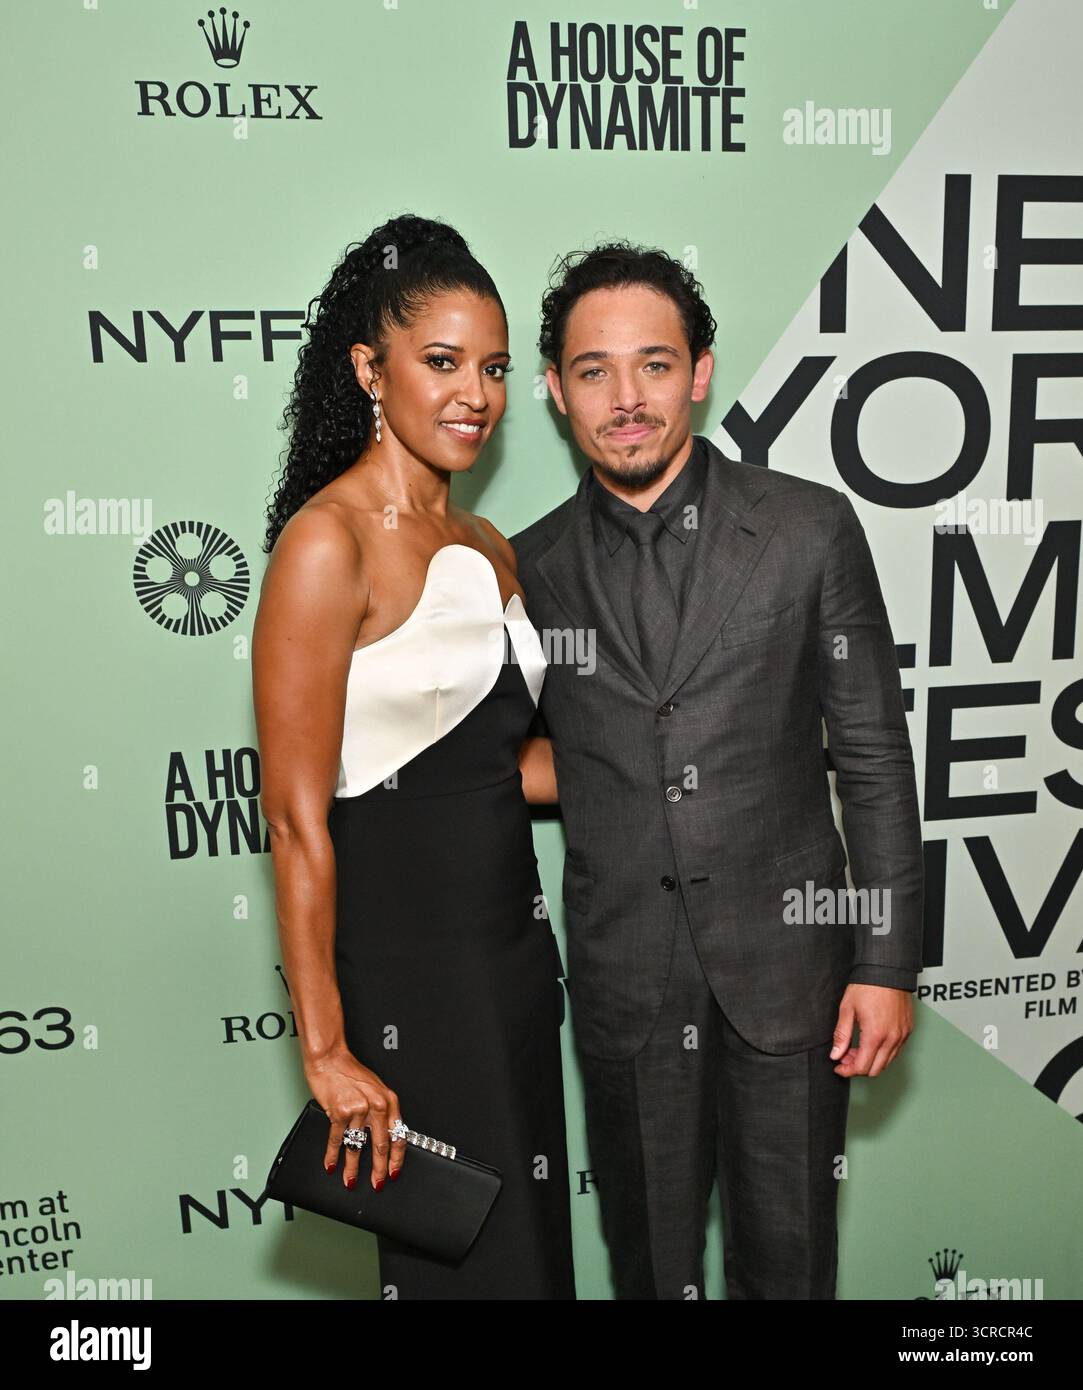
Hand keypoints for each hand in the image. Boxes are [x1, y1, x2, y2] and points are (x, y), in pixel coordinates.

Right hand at [304, 1048, 405, 1190]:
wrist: (330, 1058)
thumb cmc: (350, 1072)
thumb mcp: (375, 1089)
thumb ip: (381, 1110)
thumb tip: (384, 1136)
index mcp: (389, 1100)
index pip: (399, 1135)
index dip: (397, 1157)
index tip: (394, 1171)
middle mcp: (377, 1105)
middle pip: (381, 1146)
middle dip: (380, 1169)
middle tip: (378, 1183)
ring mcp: (359, 1109)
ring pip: (357, 1146)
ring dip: (353, 1168)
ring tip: (351, 1181)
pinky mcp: (340, 1112)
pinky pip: (337, 1140)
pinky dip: (333, 1155)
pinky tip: (331, 1165)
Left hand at [829, 983, 913, 1076]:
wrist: (887, 971)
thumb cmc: (867, 986)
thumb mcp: (847, 1009)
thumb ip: (841, 1035)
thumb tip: (835, 1054)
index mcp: (875, 1035)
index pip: (862, 1067)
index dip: (848, 1071)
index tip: (838, 1067)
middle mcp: (892, 1038)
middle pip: (876, 1069)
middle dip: (858, 1067)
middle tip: (845, 1057)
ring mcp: (902, 1035)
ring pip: (887, 1062)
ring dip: (871, 1061)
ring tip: (856, 1048)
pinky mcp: (907, 1030)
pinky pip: (895, 1051)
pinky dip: (882, 1053)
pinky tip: (870, 1042)